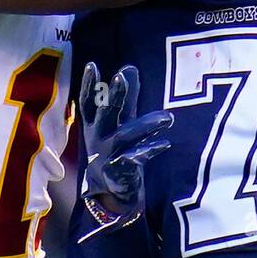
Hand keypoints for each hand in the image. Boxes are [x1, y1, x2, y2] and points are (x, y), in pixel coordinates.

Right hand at [77, 62, 171, 238]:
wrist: (111, 193)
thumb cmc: (115, 149)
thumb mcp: (120, 122)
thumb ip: (126, 97)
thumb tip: (130, 67)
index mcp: (95, 124)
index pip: (89, 102)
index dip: (88, 84)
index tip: (91, 64)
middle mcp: (98, 139)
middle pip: (105, 114)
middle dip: (114, 95)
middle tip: (122, 76)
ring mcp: (108, 156)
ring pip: (125, 136)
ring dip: (146, 125)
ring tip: (168, 118)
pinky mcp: (120, 173)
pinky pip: (135, 159)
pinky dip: (150, 150)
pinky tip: (165, 143)